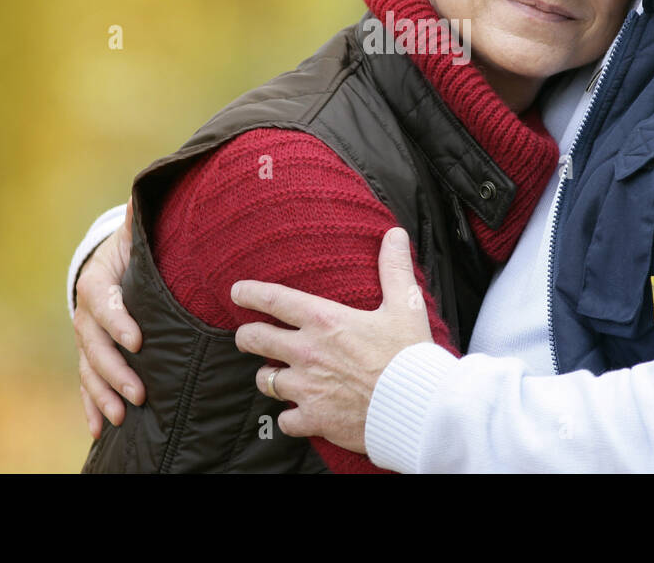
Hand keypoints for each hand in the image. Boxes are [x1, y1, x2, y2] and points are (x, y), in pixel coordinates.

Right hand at [74, 201, 144, 435]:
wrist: (110, 259)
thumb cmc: (132, 247)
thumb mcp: (136, 232)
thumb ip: (142, 219)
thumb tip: (145, 194)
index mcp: (97, 281)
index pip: (104, 303)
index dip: (119, 322)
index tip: (138, 340)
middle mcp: (86, 313)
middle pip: (95, 345)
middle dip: (116, 371)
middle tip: (140, 392)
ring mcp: (86, 337)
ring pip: (90, 369)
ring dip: (103, 394)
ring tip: (122, 416)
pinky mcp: (91, 355)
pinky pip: (87, 383)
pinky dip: (90, 406)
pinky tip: (98, 430)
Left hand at [232, 227, 432, 453]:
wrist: (416, 408)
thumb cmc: (410, 355)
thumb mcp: (405, 305)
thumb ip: (394, 269)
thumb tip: (395, 234)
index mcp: (324, 320)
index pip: (274, 299)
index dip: (249, 293)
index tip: (237, 291)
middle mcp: (307, 352)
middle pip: (254, 339)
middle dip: (246, 336)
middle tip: (248, 336)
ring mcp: (306, 388)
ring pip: (265, 380)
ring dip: (269, 376)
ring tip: (277, 375)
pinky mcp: (313, 419)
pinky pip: (285, 419)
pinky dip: (290, 416)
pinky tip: (299, 412)